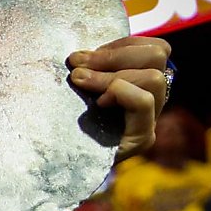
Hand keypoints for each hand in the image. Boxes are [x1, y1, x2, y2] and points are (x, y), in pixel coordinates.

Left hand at [69, 36, 170, 159]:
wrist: (52, 166)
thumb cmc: (58, 121)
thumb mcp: (75, 86)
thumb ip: (89, 66)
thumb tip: (79, 54)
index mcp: (140, 81)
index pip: (156, 49)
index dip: (123, 44)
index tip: (86, 55)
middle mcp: (151, 98)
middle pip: (158, 56)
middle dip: (114, 55)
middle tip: (77, 66)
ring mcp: (150, 119)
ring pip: (153, 78)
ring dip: (111, 75)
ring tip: (81, 83)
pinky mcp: (142, 138)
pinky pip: (143, 102)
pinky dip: (119, 92)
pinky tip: (98, 103)